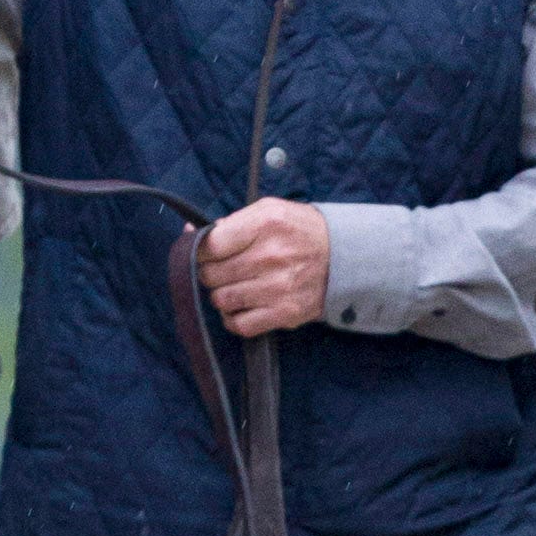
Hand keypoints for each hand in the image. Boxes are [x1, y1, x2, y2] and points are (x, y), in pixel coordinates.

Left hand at [197, 198, 330, 336]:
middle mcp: (270, 256)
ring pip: (221, 300)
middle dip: (210, 272)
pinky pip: (240, 324)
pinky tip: (241, 306)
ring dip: (222, 294)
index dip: (198, 250)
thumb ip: (231, 221)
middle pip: (211, 274)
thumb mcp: (269, 210)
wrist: (343, 256)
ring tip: (234, 285)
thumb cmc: (298, 231)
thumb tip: (193, 232)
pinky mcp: (284, 313)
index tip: (203, 252)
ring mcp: (277, 287)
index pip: (210, 245)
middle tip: (222, 269)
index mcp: (265, 224)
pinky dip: (233, 318)